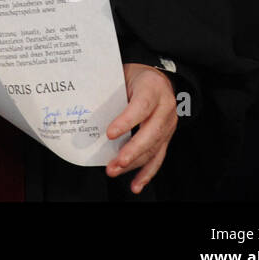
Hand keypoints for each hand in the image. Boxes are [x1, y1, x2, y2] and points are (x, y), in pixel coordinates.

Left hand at [103, 62, 178, 193]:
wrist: (158, 76)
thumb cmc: (136, 76)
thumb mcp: (124, 76)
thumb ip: (113, 92)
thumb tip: (90, 112)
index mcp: (153, 89)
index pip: (140, 107)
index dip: (126, 122)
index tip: (110, 134)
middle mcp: (165, 108)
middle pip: (151, 133)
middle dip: (132, 151)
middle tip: (115, 163)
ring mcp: (168, 124)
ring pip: (154, 148)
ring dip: (134, 164)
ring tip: (115, 171)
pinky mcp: (167, 137)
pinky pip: (158, 157)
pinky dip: (147, 173)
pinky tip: (136, 184)